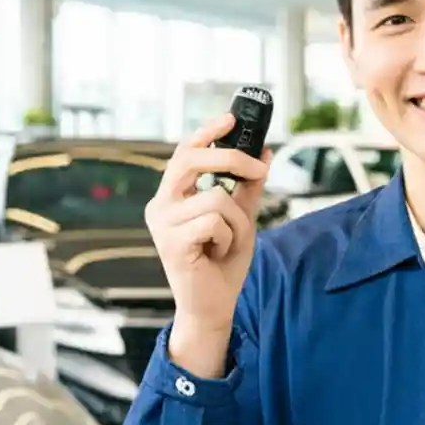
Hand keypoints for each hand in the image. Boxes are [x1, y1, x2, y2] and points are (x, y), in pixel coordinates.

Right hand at [144, 114, 270, 374]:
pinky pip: (215, 222)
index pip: (184, 153)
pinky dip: (228, 238)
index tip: (231, 118)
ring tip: (227, 244)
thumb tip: (265, 152)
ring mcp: (162, 225)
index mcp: (171, 197)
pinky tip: (217, 255)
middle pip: (192, 160)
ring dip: (236, 222)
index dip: (206, 133)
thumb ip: (248, 186)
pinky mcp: (172, 243)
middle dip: (230, 159)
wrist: (213, 306)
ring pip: (216, 197)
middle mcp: (160, 206)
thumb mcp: (241, 217)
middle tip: (257, 168)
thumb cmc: (222, 263)